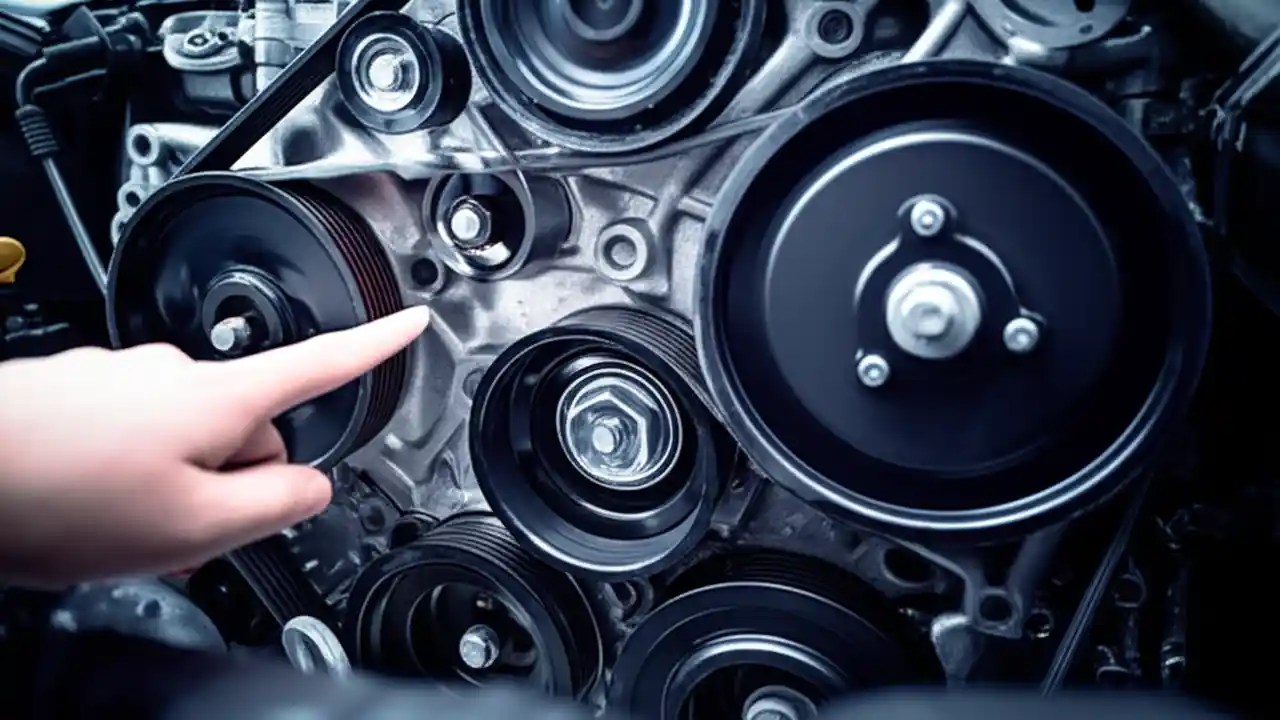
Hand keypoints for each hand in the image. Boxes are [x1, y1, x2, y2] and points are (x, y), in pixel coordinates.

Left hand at [0, 306, 429, 587]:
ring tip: (122, 527)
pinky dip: (127, 474)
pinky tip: (89, 507)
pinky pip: (133, 434)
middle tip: (182, 529)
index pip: (323, 362)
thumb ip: (278, 502)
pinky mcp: (78, 390)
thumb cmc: (60, 497)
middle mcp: (174, 372)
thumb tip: (312, 486)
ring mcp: (121, 377)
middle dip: (229, 481)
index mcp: (219, 398)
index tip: (412, 320)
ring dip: (172, 487)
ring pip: (184, 439)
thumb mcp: (196, 526)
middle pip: (247, 429)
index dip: (378, 345)